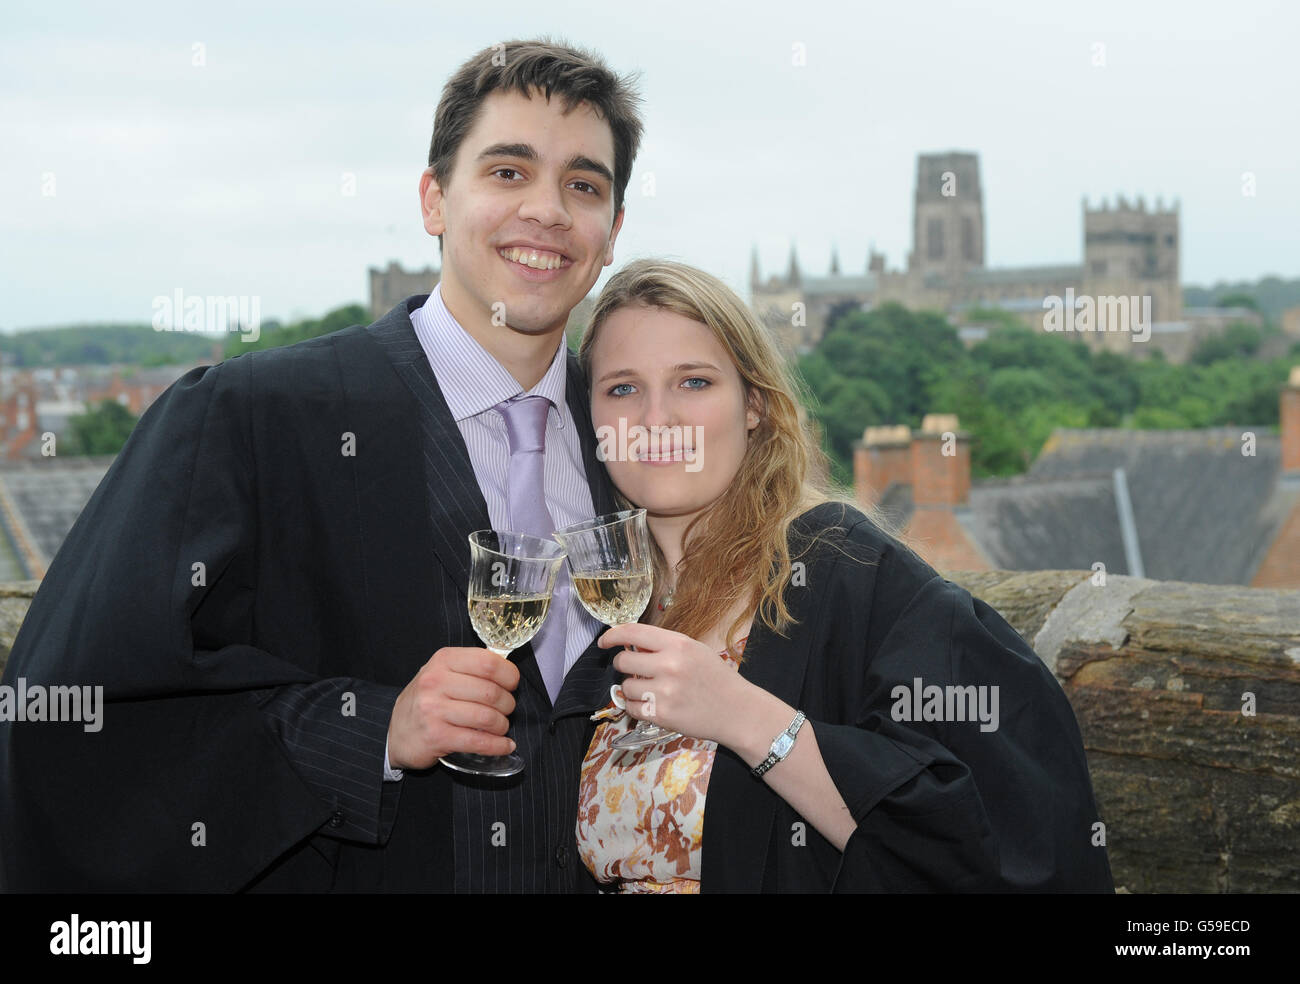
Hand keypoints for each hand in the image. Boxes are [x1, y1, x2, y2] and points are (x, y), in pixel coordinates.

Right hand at [387, 647, 519, 768]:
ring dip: (502, 725)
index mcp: (443, 660)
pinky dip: (498, 746)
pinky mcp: (436, 737)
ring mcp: (434, 710)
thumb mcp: (442, 672)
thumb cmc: (427, 700)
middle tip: (506, 709)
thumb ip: (470, 668)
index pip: (488, 662)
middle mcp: (436, 682)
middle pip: (491, 692)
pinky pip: (477, 741)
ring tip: (500, 727)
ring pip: (487, 718)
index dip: (509, 675)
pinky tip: (505, 745)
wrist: (394, 732)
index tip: (512, 684)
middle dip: (508, 704)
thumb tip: (509, 672)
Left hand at [598, 623, 762, 746]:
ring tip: (654, 691)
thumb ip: (663, 646)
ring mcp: (664, 692)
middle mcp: (669, 665)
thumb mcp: (694, 650)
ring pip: (626, 687)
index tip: (604, 641)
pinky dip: (637, 707)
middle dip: (625, 666)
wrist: (737, 710)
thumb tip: (630, 645)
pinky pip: (632, 708)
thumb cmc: (715, 678)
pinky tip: (654, 705)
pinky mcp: (662, 715)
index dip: (612, 636)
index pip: (633, 632)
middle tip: (638, 671)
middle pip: (623, 661)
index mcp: (678, 644)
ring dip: (634, 689)